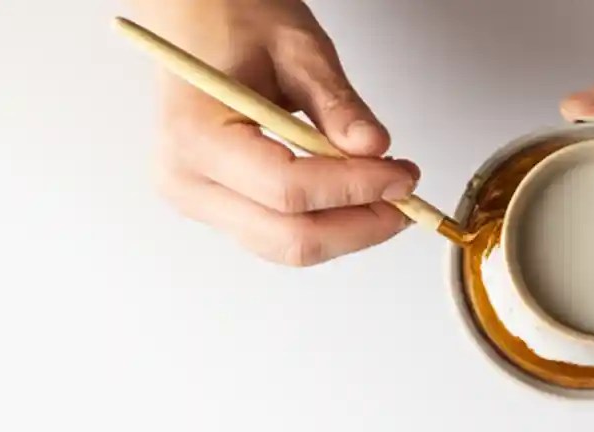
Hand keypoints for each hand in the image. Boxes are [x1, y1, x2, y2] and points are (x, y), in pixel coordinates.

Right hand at [132, 0, 417, 265]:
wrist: (192, 19)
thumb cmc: (231, 19)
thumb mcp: (296, 47)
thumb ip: (336, 104)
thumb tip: (375, 150)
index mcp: (196, 137)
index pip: (287, 190)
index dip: (355, 189)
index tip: (401, 176)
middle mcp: (187, 181)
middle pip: (288, 237)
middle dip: (358, 225)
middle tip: (406, 199)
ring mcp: (197, 201)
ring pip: (287, 247)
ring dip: (346, 230)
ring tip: (387, 194)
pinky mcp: (215, 208)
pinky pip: (278, 235)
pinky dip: (325, 224)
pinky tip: (355, 197)